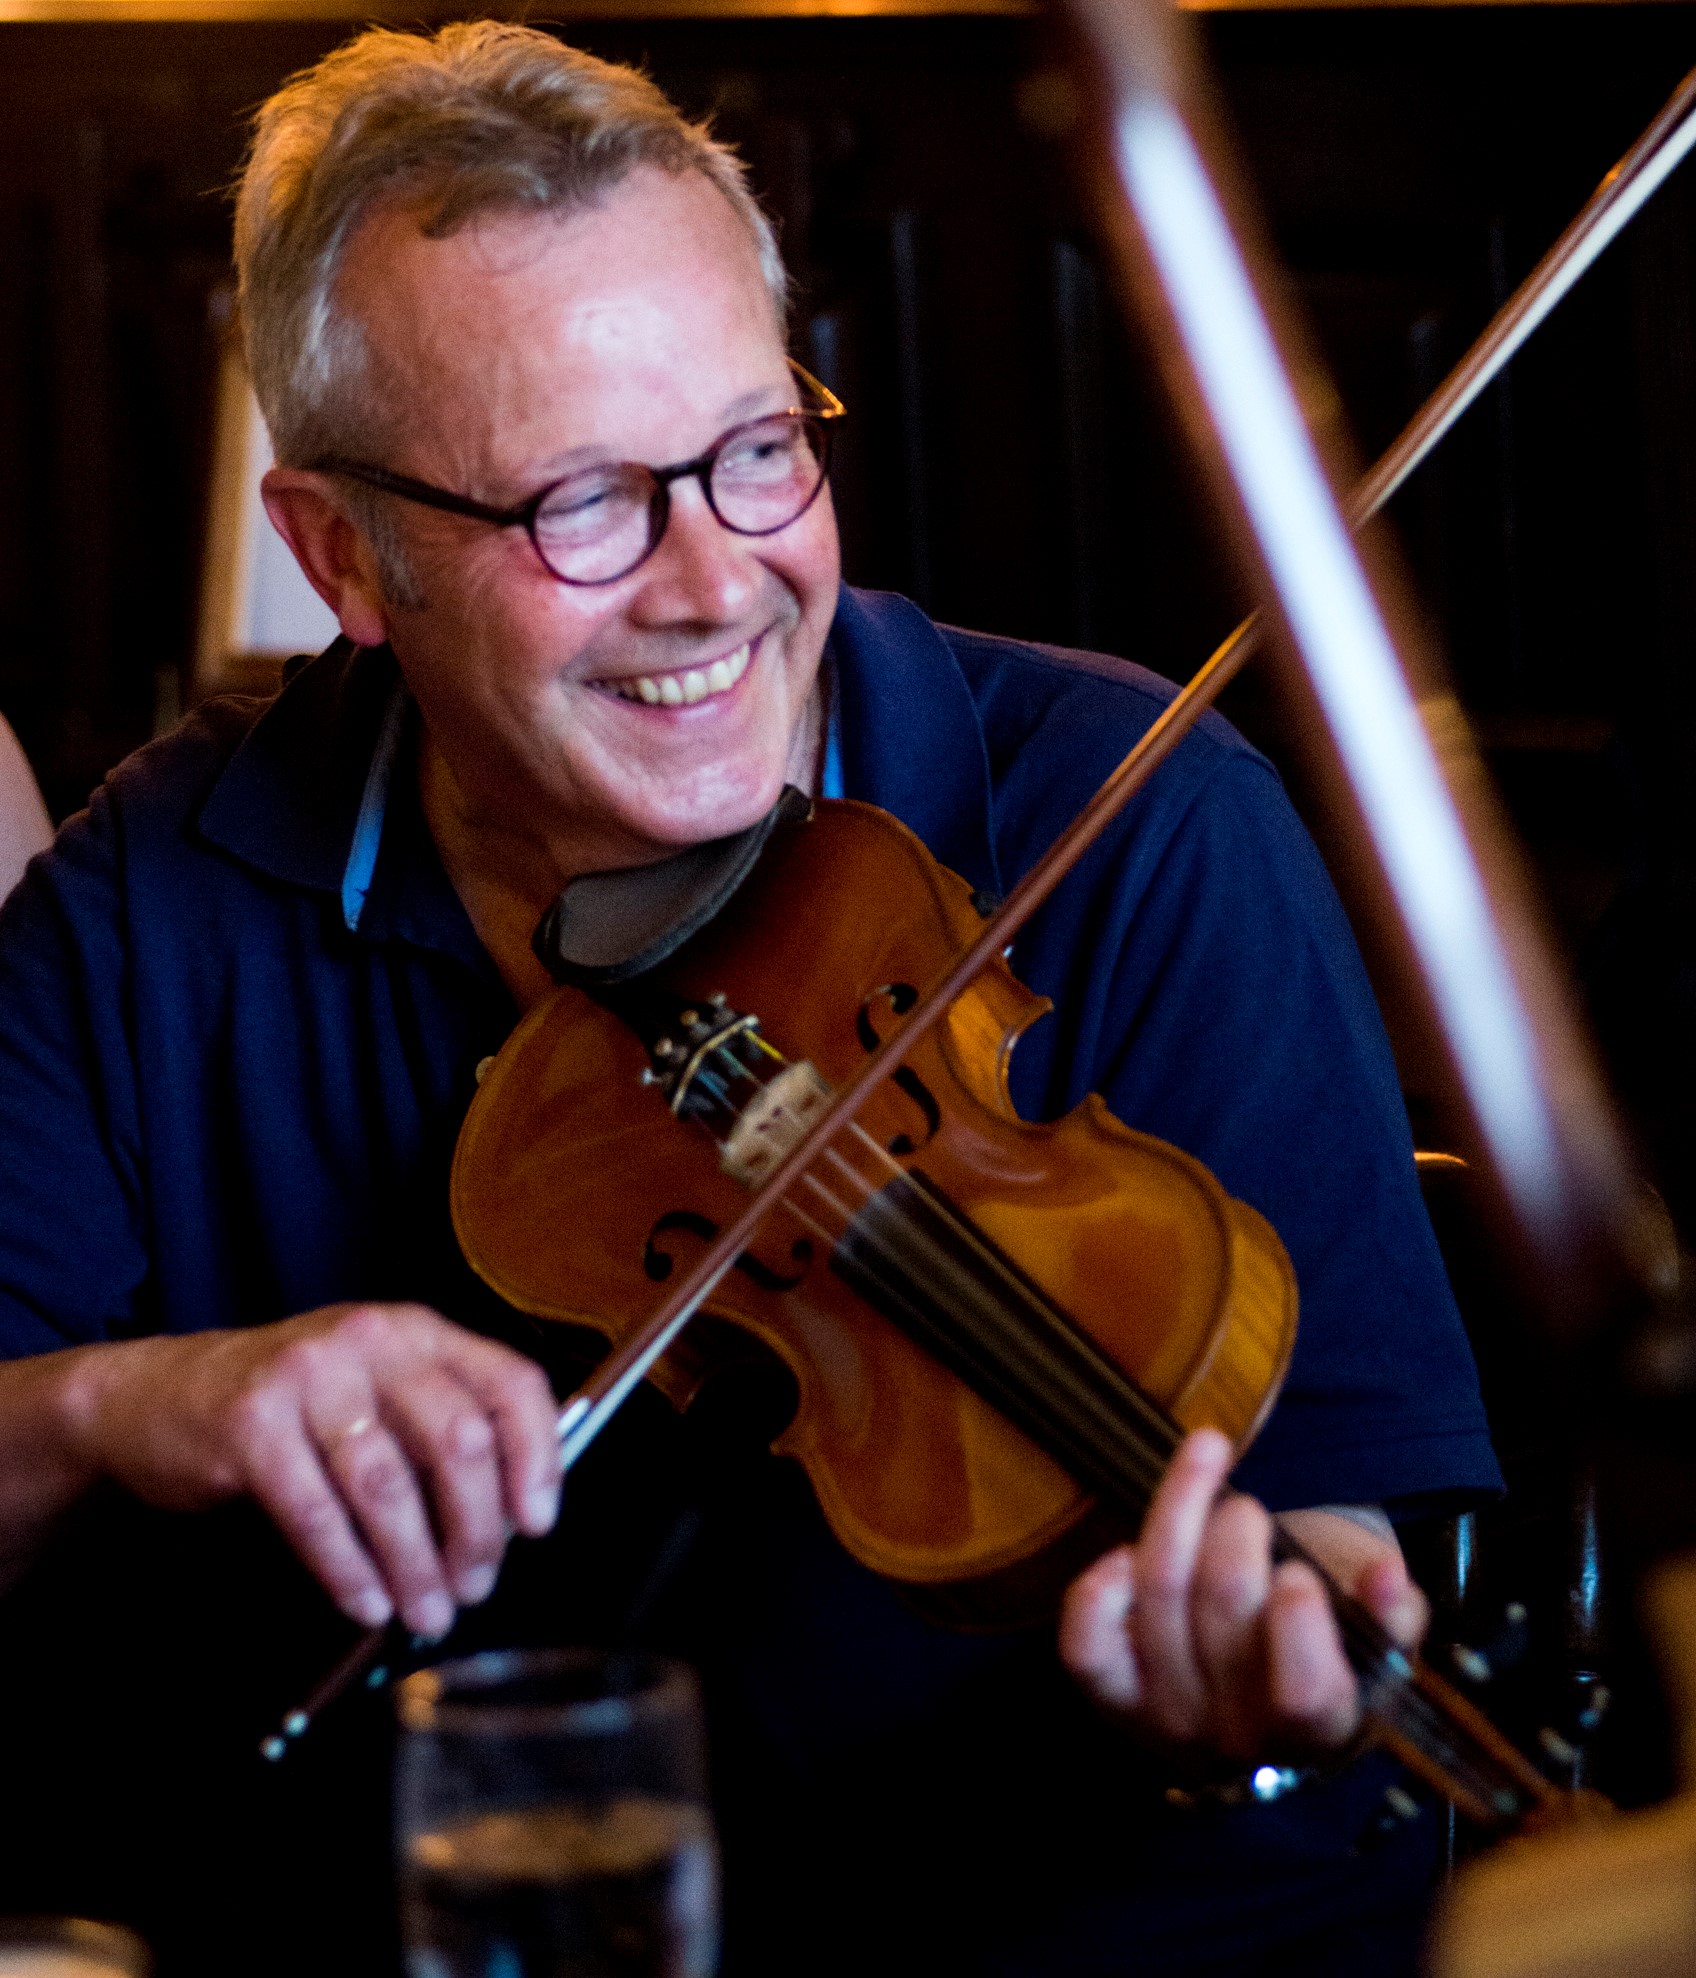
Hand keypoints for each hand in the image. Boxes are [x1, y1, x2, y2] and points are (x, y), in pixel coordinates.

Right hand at [55, 1304, 561, 1636]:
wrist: (159, 1396)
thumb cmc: (291, 1407)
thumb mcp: (377, 1394)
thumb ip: (439, 1434)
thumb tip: (508, 1519)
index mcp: (419, 1333)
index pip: (510, 1383)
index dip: (537, 1458)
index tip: (538, 1523)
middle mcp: (372, 1341)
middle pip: (458, 1439)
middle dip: (476, 1529)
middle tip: (475, 1584)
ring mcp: (310, 1375)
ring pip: (388, 1484)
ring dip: (415, 1563)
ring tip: (426, 1609)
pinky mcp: (252, 1422)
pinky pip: (317, 1512)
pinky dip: (349, 1570)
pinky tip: (366, 1601)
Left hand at [1058, 1428, 1425, 1762]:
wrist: (1268, 1709)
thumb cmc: (1328, 1655)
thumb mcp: (1380, 1642)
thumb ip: (1392, 1612)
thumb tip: (1383, 1573)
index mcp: (1319, 1732)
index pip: (1306, 1694)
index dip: (1300, 1620)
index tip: (1298, 1572)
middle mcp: (1238, 1738)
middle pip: (1220, 1609)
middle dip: (1235, 1532)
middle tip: (1248, 1511)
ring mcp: (1168, 1720)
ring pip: (1157, 1598)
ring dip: (1177, 1515)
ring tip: (1201, 1480)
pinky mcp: (1116, 1698)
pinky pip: (1088, 1644)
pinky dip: (1102, 1586)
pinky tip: (1129, 1553)